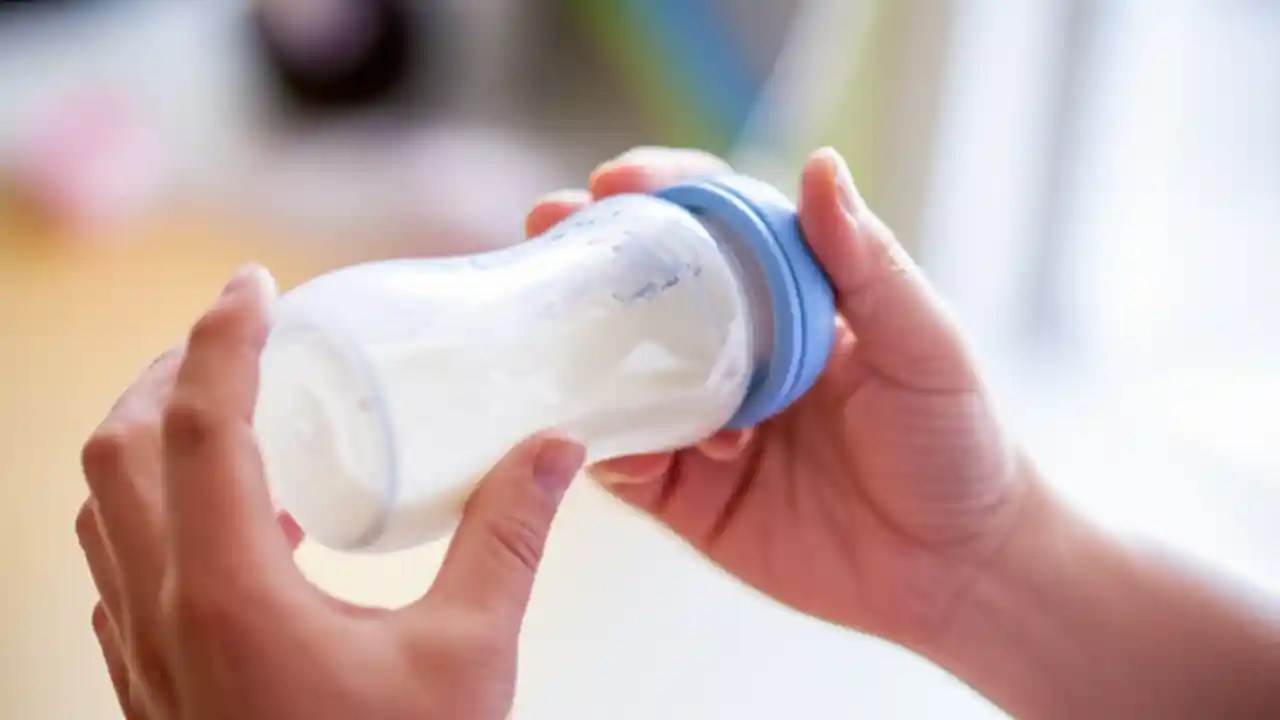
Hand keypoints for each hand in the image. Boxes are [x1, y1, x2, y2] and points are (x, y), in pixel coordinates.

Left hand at [76, 266, 584, 718]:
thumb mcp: (469, 659)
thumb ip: (508, 541)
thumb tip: (554, 451)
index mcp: (231, 593)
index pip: (196, 425)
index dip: (222, 338)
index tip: (258, 285)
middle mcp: (166, 616)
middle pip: (116, 454)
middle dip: (165, 375)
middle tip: (234, 342)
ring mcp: (149, 658)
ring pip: (104, 513)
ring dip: (147, 442)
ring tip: (227, 415)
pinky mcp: (157, 690)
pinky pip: (123, 571)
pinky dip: (157, 512)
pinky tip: (242, 527)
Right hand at [524, 147, 1026, 647]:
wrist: (957, 570)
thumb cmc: (956, 442)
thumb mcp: (924, 344)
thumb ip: (866, 264)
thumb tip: (820, 166)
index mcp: (790, 301)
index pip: (714, 225)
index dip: (663, 194)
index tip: (618, 180)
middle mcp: (736, 352)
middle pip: (647, 289)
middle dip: (589, 254)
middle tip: (548, 228)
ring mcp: (704, 423)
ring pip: (620, 374)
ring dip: (580, 348)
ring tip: (553, 332)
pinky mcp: (687, 495)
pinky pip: (626, 462)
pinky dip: (603, 444)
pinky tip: (599, 433)